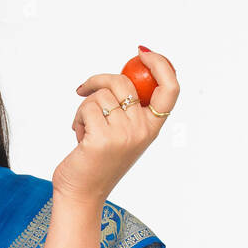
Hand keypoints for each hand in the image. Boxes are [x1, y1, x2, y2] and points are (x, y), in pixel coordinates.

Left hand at [52, 49, 179, 204]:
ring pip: (102, 94)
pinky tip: (79, 136)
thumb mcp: (121, 133)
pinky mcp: (102, 139)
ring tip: (84, 128)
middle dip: (98, 81)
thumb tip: (125, 70)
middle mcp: (142, 130)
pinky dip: (77, 118)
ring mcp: (124, 135)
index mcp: (152, 128)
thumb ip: (127, 108)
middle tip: (83, 90)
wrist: (81, 194)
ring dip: (85, 106)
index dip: (160, 64)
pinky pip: (87, 107)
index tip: (141, 53)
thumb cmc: (97, 161)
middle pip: (124, 82)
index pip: (170, 89)